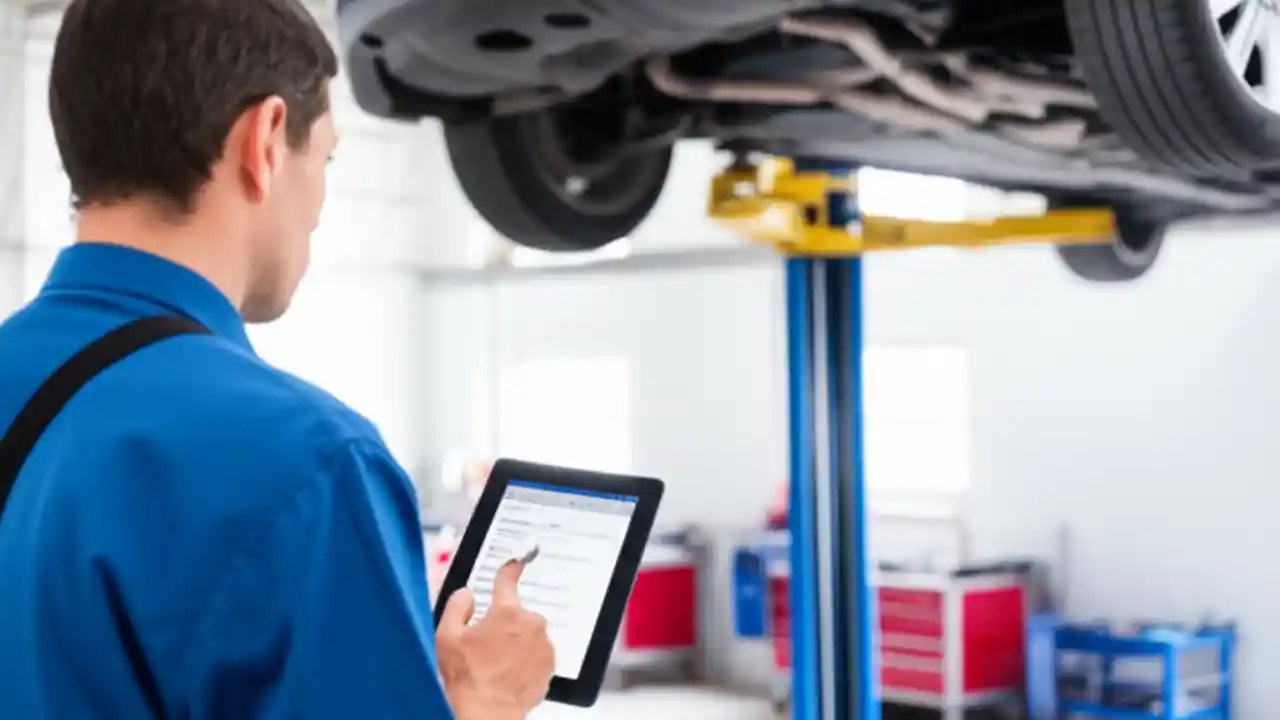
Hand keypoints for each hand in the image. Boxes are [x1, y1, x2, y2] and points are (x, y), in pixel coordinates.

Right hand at [437, 560, 555, 719]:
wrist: (488, 711)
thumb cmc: (467, 678)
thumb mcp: (447, 637)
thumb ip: (457, 607)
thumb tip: (467, 595)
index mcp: (506, 612)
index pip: (508, 580)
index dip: (510, 568)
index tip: (517, 560)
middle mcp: (529, 624)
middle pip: (516, 614)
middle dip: (505, 625)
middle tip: (487, 647)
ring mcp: (543, 644)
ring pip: (528, 635)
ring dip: (517, 643)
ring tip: (496, 665)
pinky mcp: (549, 664)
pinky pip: (537, 653)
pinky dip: (526, 660)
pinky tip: (509, 673)